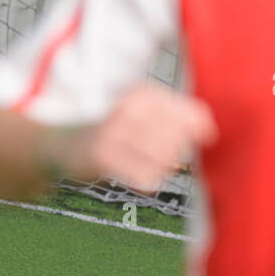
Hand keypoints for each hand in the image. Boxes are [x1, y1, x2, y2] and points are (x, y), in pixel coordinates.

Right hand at [59, 81, 218, 195]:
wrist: (65, 144)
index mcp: (144, 94)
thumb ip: (180, 119)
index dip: (200, 132)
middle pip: (180, 141)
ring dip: (161, 169)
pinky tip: (137, 177)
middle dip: (176, 154)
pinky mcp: (103, 156)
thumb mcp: (145, 115)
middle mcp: (129, 108)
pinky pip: (146, 176)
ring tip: (144, 165)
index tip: (198, 139)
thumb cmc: (116, 132)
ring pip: (165, 160)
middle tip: (157, 155)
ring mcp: (114, 131)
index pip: (193, 114)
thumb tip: (209, 131)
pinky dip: (147, 181)